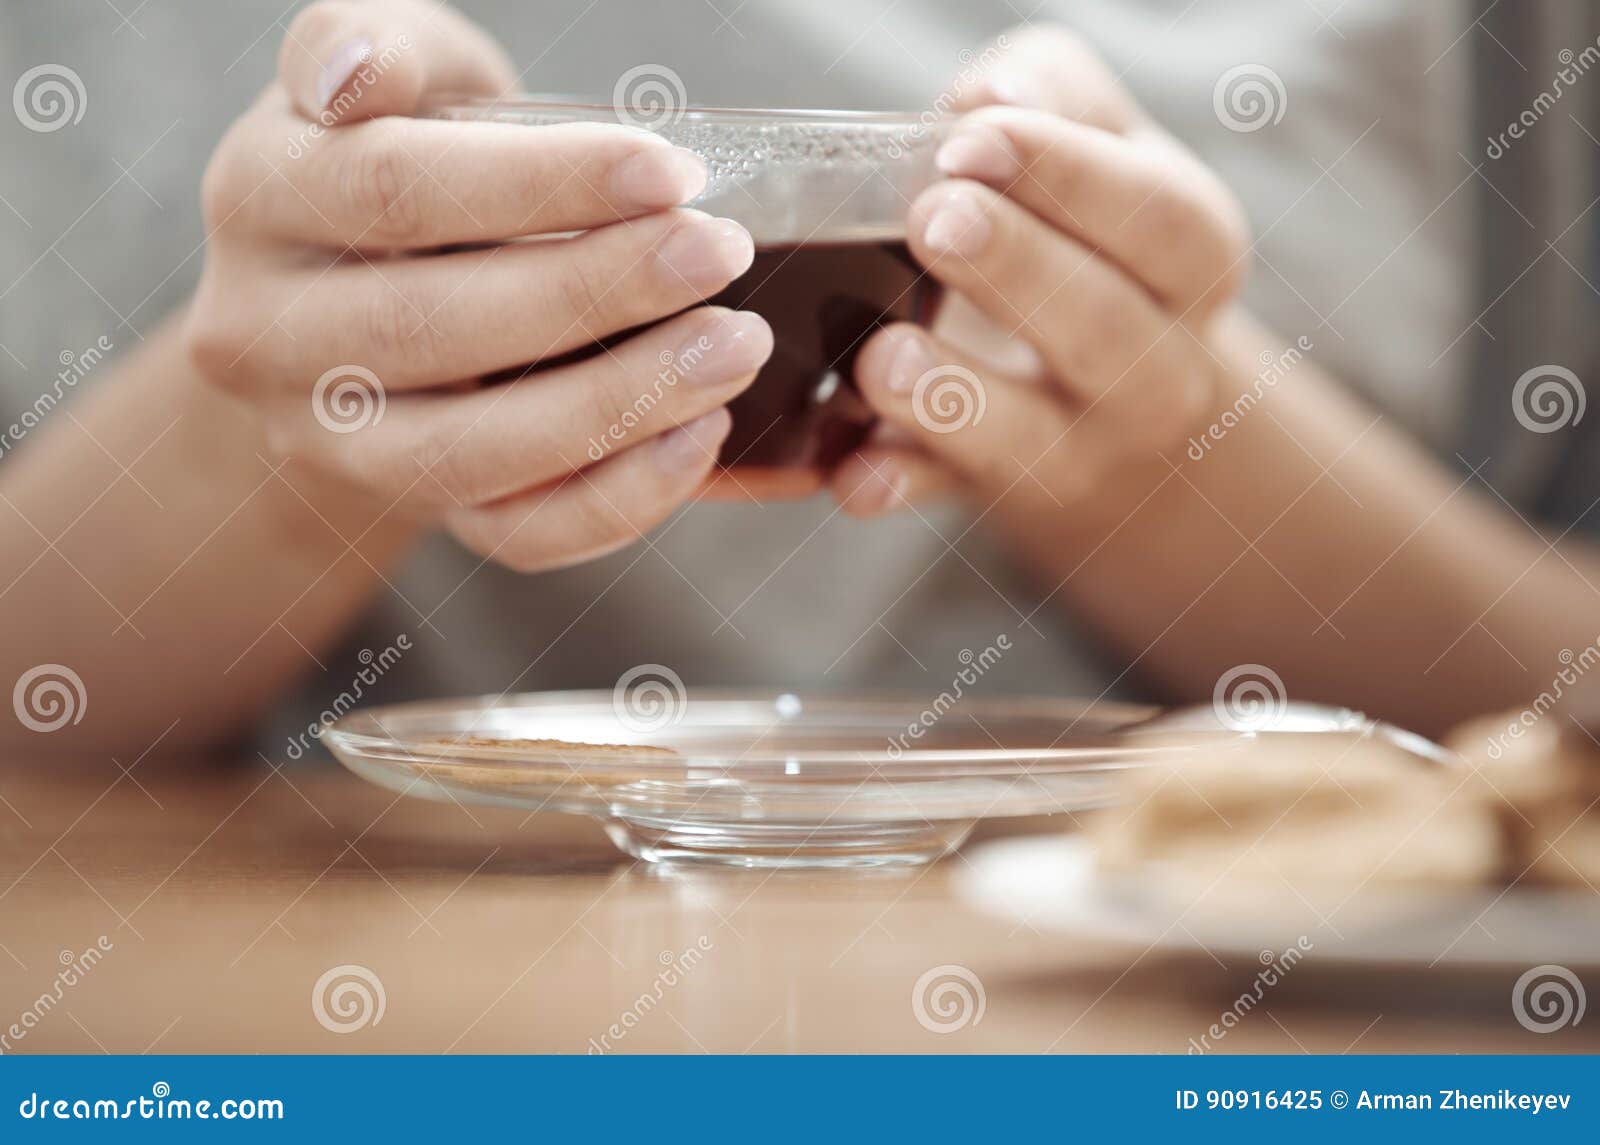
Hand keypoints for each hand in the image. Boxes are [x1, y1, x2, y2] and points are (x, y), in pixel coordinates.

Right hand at [185, 0, 769, 571]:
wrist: (361, 285)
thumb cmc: (403, 154)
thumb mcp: (394, 71)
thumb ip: (372, 45)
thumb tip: (355, 76)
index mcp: (261, 199)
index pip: (395, 192)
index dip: (541, 186)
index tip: (671, 173)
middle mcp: (268, 336)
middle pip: (433, 329)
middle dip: (596, 294)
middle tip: (719, 253)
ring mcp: (335, 443)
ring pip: (472, 455)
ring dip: (620, 405)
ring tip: (733, 346)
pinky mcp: (410, 508)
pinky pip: (515, 535)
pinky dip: (618, 499)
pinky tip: (699, 432)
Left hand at [829, 26, 1247, 522]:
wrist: (1113, 394)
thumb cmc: (1089, 236)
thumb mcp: (1103, 150)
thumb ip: (1059, 98)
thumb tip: (1000, 94)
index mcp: (1192, 261)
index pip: (1156, 219)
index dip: (1067, 177)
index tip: (972, 141)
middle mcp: (1156, 369)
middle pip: (1102, 329)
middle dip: (1015, 273)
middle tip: (933, 220)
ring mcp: (1080, 446)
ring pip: (1029, 438)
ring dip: (953, 400)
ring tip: (882, 356)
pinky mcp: (994, 490)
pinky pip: (943, 495)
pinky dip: (896, 486)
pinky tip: (851, 474)